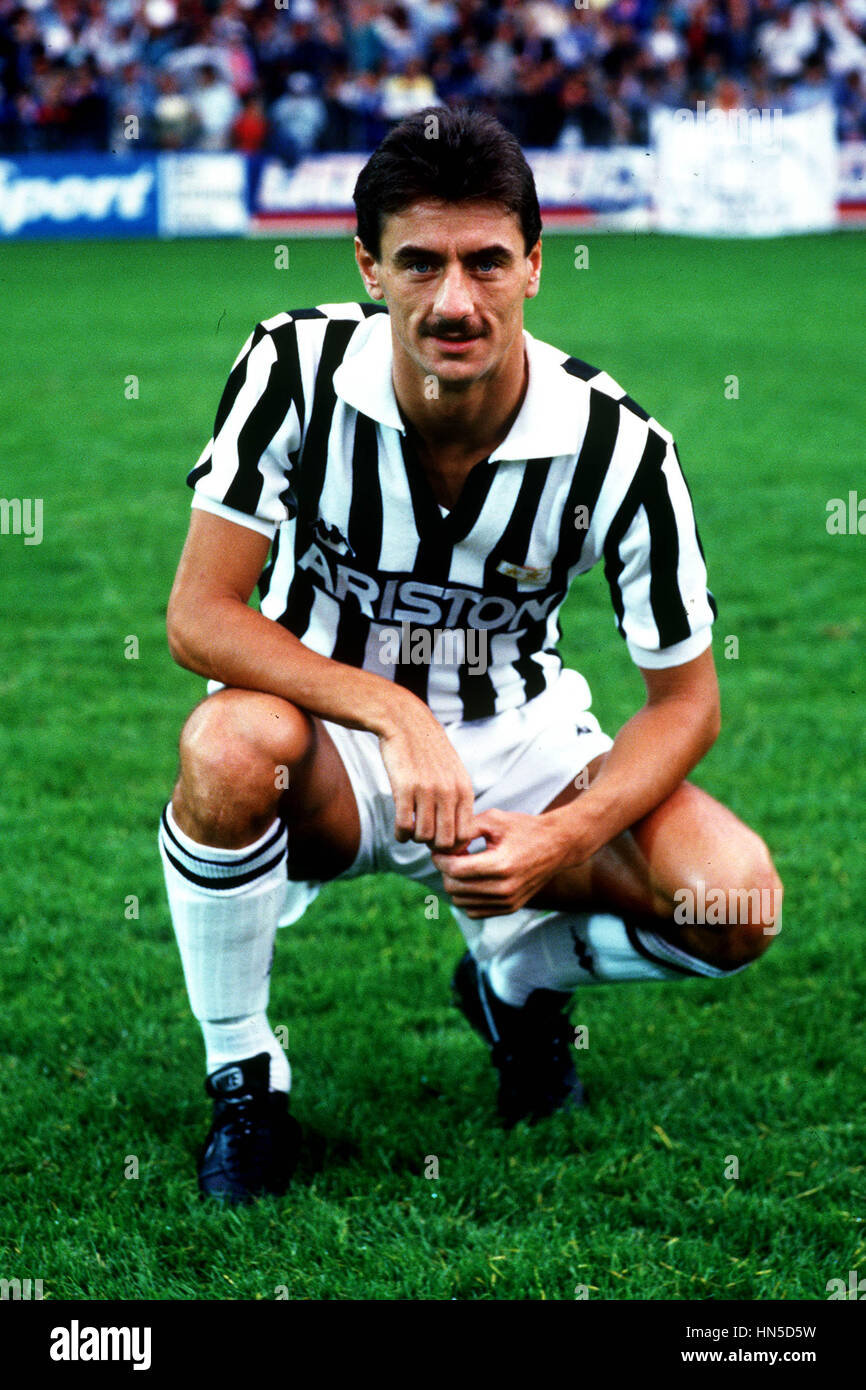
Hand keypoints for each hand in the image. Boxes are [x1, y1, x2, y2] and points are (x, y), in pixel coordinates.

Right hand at [378, 700, 474, 850]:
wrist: (405, 722)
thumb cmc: (427, 750)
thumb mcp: (453, 771)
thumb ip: (458, 798)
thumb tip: (457, 832)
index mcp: (464, 789)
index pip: (465, 834)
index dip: (452, 844)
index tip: (440, 840)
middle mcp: (449, 791)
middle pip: (445, 840)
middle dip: (433, 845)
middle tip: (424, 837)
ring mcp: (427, 790)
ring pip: (424, 836)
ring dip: (415, 839)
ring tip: (411, 831)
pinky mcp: (405, 788)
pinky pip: (404, 826)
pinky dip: (400, 834)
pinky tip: (399, 830)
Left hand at [432, 808, 570, 917]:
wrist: (557, 845)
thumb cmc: (524, 828)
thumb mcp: (494, 819)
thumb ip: (465, 830)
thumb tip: (443, 845)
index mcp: (501, 865)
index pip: (455, 870)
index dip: (440, 859)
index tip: (438, 849)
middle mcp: (505, 888)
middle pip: (454, 887)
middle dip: (445, 870)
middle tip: (451, 855)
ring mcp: (508, 902)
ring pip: (460, 901)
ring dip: (455, 883)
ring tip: (464, 865)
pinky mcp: (510, 908)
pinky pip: (473, 911)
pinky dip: (467, 897)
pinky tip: (474, 879)